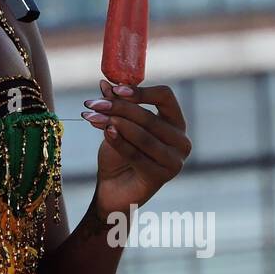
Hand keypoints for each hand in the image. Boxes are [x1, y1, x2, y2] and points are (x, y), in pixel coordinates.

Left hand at [82, 80, 190, 214]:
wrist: (112, 189)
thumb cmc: (119, 154)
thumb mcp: (116, 125)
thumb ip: (115, 106)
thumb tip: (104, 84)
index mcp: (175, 122)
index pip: (165, 96)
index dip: (140, 91)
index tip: (115, 89)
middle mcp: (181, 141)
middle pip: (150, 116)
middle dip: (118, 108)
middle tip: (93, 105)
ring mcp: (175, 161)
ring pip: (143, 136)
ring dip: (115, 123)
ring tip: (93, 118)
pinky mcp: (162, 177)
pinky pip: (137, 154)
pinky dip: (119, 142)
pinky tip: (106, 132)